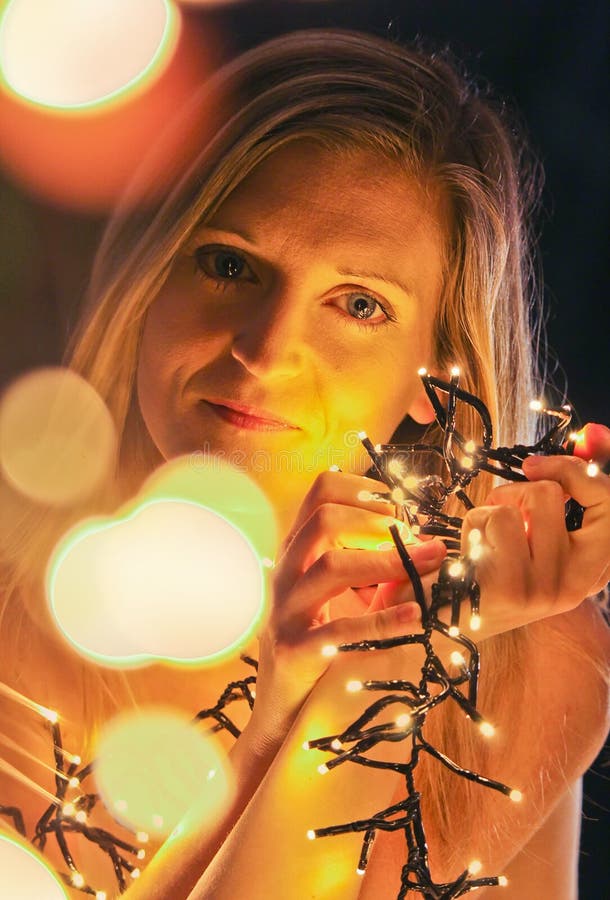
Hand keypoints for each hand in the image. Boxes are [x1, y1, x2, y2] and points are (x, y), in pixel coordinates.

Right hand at [247, 470, 445, 752]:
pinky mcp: (294, 651)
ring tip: (425, 564)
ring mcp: (285, 611)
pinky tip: (416, 614)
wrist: (283, 710)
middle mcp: (285, 573)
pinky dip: (384, 620)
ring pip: (330, 567)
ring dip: (387, 561)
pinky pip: (340, 629)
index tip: (401, 510)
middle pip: (324, 519)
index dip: (366, 490)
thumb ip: (369, 563)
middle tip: (413, 539)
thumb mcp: (340, 594)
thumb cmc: (322, 644)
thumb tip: (428, 540)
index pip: (320, 491)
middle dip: (378, 522)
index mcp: (297, 551)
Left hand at [455, 429, 609, 640]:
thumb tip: (591, 433)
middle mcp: (580, 584)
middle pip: (582, 498)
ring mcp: (547, 589)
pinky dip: (476, 521)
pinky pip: (498, 517)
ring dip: (500, 503)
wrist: (441, 619)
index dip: (591, 467)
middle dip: (546, 478)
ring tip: (488, 533)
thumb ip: (564, 488)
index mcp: (593, 570)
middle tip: (521, 480)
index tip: (570, 446)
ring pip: (535, 497)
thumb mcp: (535, 529)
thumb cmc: (490, 564)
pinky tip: (471, 551)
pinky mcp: (511, 589)